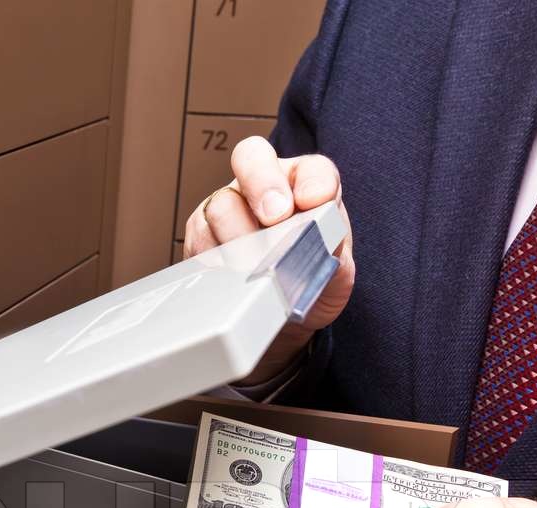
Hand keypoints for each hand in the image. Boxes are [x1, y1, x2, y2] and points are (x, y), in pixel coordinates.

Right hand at [182, 136, 354, 382]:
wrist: (286, 320)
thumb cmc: (311, 282)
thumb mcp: (336, 267)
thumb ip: (331, 246)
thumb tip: (318, 236)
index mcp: (303, 186)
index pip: (312, 169)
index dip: (312, 181)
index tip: (313, 202)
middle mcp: (261, 187)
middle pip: (251, 157)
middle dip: (263, 184)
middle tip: (275, 216)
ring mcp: (227, 208)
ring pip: (221, 203)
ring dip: (239, 234)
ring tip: (255, 263)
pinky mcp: (201, 239)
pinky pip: (200, 241)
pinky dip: (216, 260)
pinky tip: (232, 275)